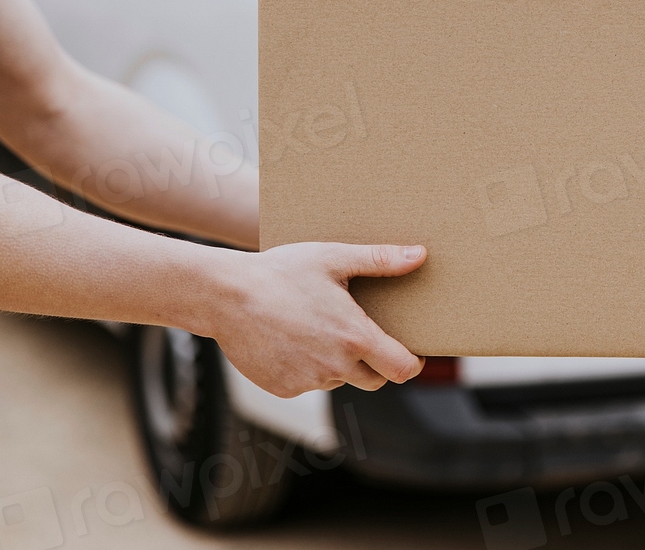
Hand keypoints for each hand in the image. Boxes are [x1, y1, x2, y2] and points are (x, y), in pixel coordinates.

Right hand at [203, 242, 427, 397]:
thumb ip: (380, 259)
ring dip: (339, 363)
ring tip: (320, 328)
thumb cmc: (281, 271)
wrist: (225, 295)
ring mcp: (307, 381)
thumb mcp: (333, 258)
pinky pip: (308, 382)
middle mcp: (334, 367)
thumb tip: (420, 256)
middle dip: (377, 362)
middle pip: (375, 380)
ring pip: (339, 380)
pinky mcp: (283, 388)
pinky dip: (308, 367)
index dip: (413, 363)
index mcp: (354, 337)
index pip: (402, 369)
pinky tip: (294, 338)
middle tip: (363, 335)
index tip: (412, 353)